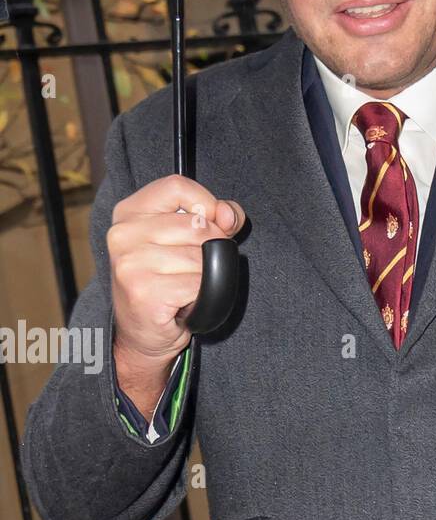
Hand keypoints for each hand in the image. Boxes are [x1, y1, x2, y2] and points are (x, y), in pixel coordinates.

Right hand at [109, 174, 245, 369]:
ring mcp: (130, 264)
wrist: (143, 333)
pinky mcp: (143, 292)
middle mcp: (122, 235)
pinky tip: (183, 301)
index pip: (177, 186)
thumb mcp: (187, 238)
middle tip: (194, 267)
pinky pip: (200, 283)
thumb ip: (215, 216)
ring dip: (206, 276)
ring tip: (185, 285)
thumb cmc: (166, 280)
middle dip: (212, 247)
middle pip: (198, 225)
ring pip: (202, 258)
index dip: (206, 202)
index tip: (211, 222)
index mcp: (129, 212)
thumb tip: (228, 214)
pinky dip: (203, 295)